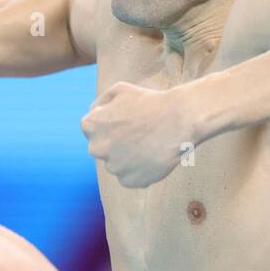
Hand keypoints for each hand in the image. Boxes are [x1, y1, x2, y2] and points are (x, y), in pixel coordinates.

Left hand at [80, 82, 195, 187]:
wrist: (179, 119)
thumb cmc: (150, 102)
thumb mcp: (120, 89)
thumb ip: (99, 103)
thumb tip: (93, 114)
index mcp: (90, 126)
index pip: (93, 131)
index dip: (112, 125)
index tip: (128, 122)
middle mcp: (96, 148)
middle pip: (104, 149)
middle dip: (117, 143)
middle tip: (139, 134)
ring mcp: (113, 167)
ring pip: (117, 164)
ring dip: (129, 158)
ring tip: (149, 145)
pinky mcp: (129, 181)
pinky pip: (130, 178)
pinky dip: (140, 171)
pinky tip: (152, 158)